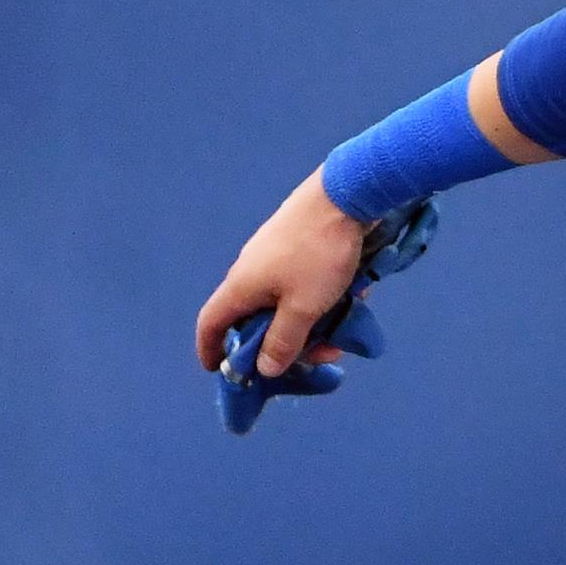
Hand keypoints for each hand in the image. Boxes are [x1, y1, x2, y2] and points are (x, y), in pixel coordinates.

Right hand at [196, 168, 369, 376]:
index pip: (211, 323)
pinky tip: (355, 298)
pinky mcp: (299, 245)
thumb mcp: (304, 307)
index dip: (211, 349)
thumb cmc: (319, 254)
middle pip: (256, 318)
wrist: (345, 194)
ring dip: (313, 323)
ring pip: (288, 303)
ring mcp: (275, 256)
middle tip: (319, 356)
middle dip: (286, 343)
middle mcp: (251, 271)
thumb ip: (283, 341)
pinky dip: (325, 298)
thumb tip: (263, 368)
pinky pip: (306, 283)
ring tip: (344, 333)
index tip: (216, 369)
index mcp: (241, 286)